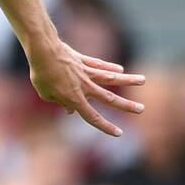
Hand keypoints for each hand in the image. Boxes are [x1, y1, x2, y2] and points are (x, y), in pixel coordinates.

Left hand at [27, 40, 144, 136]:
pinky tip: (120, 69)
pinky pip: (99, 65)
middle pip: (109, 98)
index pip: (92, 117)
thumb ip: (60, 102)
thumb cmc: (41, 74)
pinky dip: (110, 67)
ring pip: (111, 78)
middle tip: (141, 109)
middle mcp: (84, 87)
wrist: (44, 51)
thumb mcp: (46, 93)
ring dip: (128, 80)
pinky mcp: (84, 61)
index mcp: (74, 98)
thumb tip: (69, 110)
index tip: (119, 133)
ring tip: (143, 80)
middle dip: (126, 105)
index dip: (106, 126)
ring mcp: (86, 72)